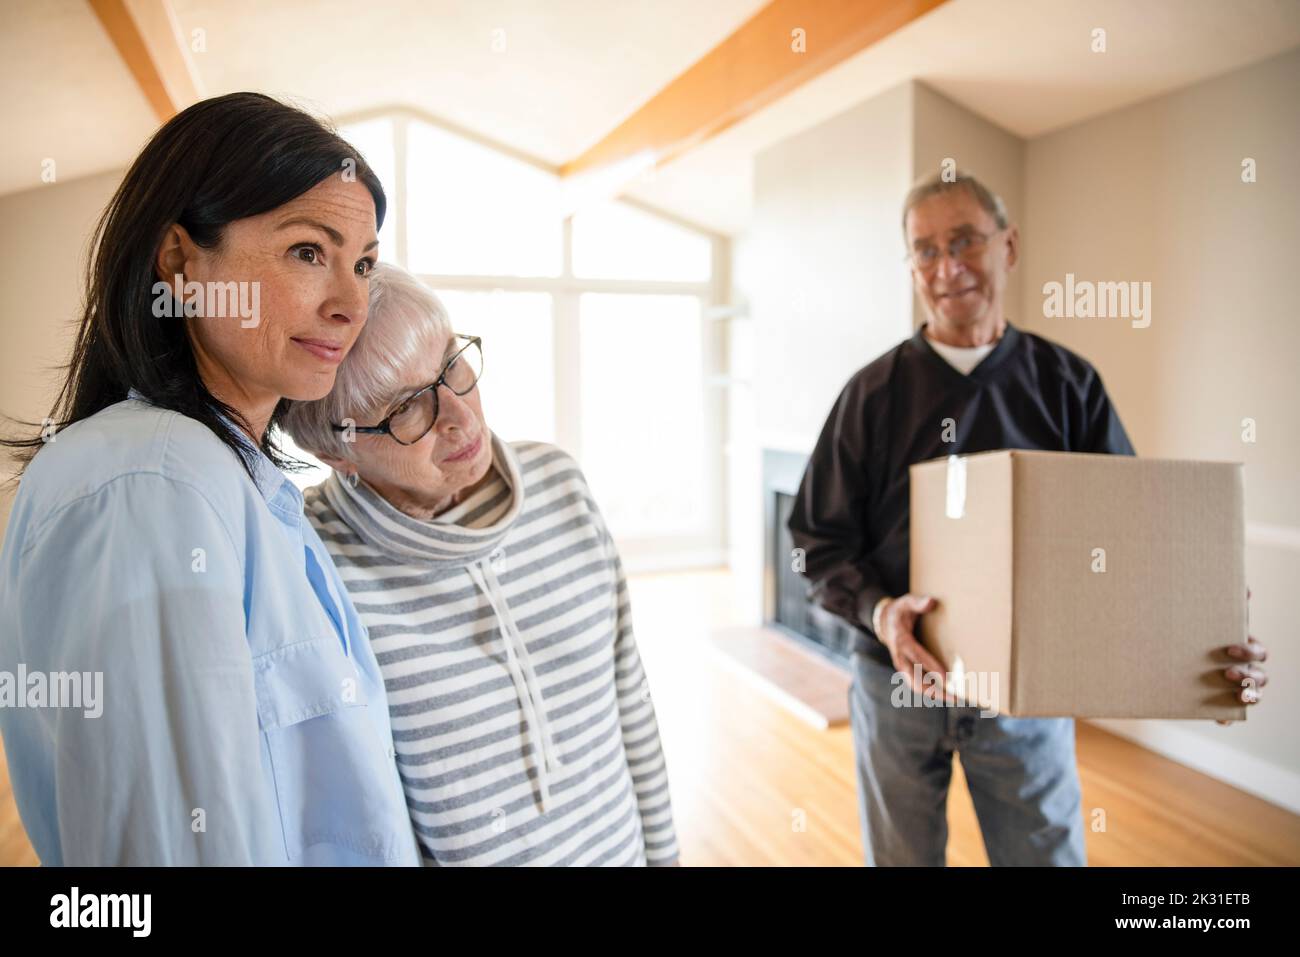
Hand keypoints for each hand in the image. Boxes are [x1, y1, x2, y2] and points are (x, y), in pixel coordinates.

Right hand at [876, 594, 957, 705]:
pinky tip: (946, 693)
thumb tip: (932, 602)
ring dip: (934, 694)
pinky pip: (917, 683)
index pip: (918, 657)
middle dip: (934, 691)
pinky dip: (930, 690)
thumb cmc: (900, 611)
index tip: (947, 679)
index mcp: (901, 641)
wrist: (884, 621)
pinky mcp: (906, 669)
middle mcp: (900, 657)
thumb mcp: (906, 603)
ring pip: (916, 685)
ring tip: (954, 699)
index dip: (932, 668)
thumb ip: (919, 603)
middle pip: (915, 680)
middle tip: (954, 697)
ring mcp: (902, 666)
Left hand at [1216, 588, 1265, 725]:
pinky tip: (1221, 720)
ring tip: (1235, 694)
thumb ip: (1229, 607)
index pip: (1260, 653)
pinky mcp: (1224, 705)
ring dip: (1247, 695)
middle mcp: (1249, 671)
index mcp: (1247, 650)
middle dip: (1248, 675)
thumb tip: (1245, 587)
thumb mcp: (1212, 622)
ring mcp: (1239, 689)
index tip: (1228, 649)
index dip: (1249, 652)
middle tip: (1227, 672)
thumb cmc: (1204, 636)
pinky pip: (1233, 716)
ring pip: (1254, 696)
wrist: (1182, 657)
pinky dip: (1229, 719)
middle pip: (1262, 677)